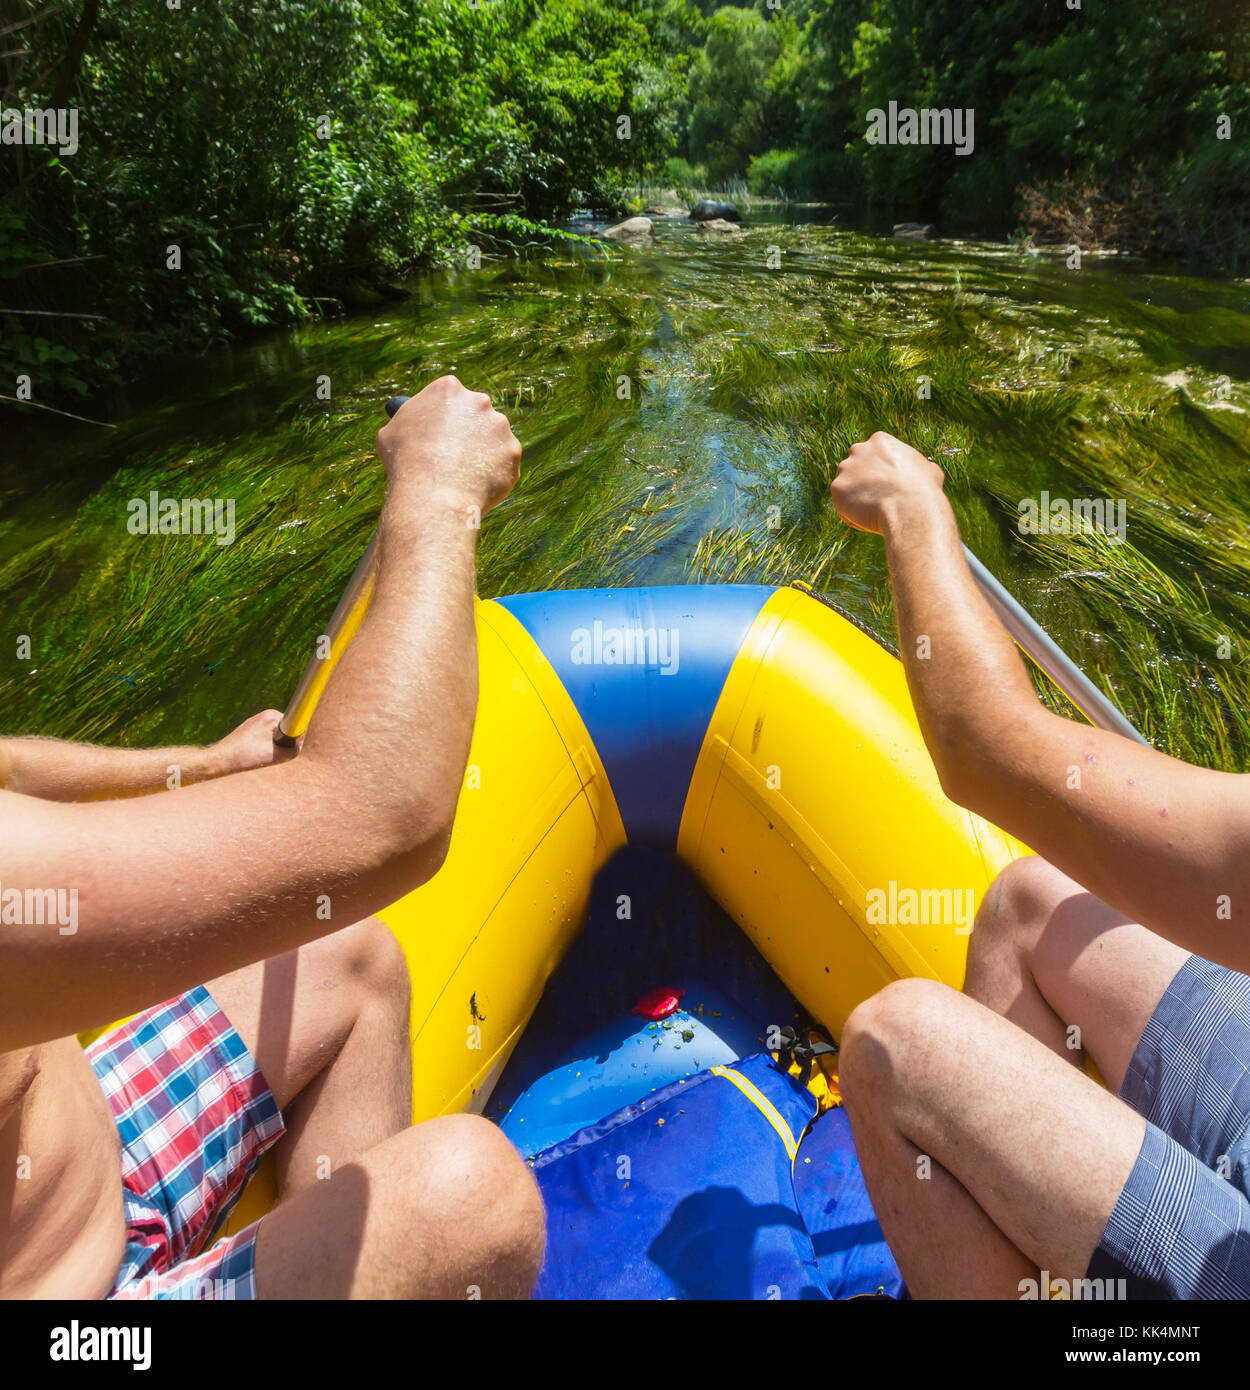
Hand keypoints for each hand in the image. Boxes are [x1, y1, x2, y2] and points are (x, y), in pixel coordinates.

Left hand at [210, 709, 295, 775]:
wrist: (220, 759)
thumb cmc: (246, 756)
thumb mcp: (276, 756)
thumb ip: (293, 750)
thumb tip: (298, 744)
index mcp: (272, 715)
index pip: (295, 725)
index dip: (296, 739)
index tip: (287, 749)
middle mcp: (265, 714)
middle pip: (286, 730)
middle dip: (283, 743)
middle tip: (271, 755)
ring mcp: (256, 721)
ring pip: (276, 735)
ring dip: (273, 746)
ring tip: (260, 755)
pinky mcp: (250, 729)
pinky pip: (266, 737)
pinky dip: (264, 747)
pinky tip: (253, 754)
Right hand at [376, 375, 520, 519]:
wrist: (434, 494)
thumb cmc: (406, 464)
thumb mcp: (391, 433)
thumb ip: (409, 421)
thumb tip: (414, 424)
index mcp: (448, 389)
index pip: (450, 397)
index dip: (444, 417)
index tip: (442, 432)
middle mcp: (478, 401)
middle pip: (475, 414)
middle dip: (468, 431)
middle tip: (456, 454)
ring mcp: (499, 425)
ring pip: (493, 438)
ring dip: (483, 452)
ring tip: (463, 475)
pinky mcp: (513, 451)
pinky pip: (504, 462)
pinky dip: (493, 474)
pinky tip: (476, 485)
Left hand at [831, 431, 945, 534]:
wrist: (910, 508)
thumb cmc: (924, 490)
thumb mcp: (930, 471)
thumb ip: (917, 468)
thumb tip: (924, 472)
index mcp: (880, 441)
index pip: (872, 456)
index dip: (879, 473)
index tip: (887, 487)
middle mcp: (858, 450)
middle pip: (854, 468)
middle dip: (862, 483)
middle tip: (877, 500)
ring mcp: (845, 468)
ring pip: (847, 488)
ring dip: (857, 501)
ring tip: (877, 513)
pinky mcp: (837, 488)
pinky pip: (842, 507)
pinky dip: (853, 516)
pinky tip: (870, 520)